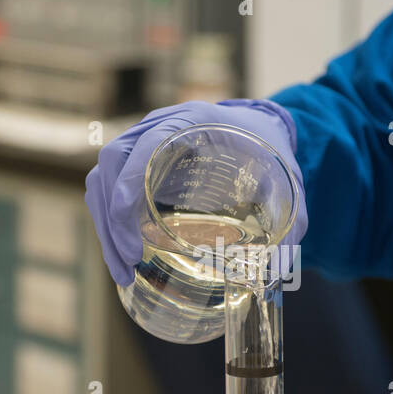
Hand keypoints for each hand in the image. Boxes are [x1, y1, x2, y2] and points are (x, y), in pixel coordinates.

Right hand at [84, 99, 306, 286]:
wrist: (262, 128)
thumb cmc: (272, 151)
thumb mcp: (288, 183)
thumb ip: (291, 224)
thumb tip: (278, 274)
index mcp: (190, 120)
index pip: (141, 146)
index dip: (126, 190)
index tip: (133, 239)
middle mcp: (157, 126)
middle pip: (109, 165)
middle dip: (110, 221)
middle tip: (127, 265)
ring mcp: (143, 142)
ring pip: (102, 180)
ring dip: (105, 227)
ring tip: (123, 271)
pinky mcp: (139, 163)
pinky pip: (110, 188)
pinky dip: (111, 222)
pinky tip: (126, 254)